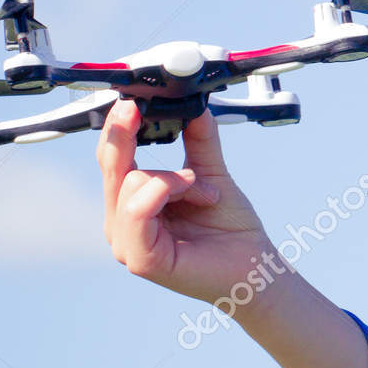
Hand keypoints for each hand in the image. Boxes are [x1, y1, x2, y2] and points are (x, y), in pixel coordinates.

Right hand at [97, 98, 279, 306]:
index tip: (130, 101)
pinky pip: (138, 209)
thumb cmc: (231, 228)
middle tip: (137, 108)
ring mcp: (126, 243)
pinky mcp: (140, 259)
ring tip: (206, 193)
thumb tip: (193, 105)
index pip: (112, 160)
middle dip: (127, 135)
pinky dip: (170, 191)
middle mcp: (122, 223)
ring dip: (177, 178)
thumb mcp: (213, 173)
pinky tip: (202, 197)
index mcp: (132, 204)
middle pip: (112, 167)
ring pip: (132, 183)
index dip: (117, 129)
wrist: (255, 266)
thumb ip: (200, 140)